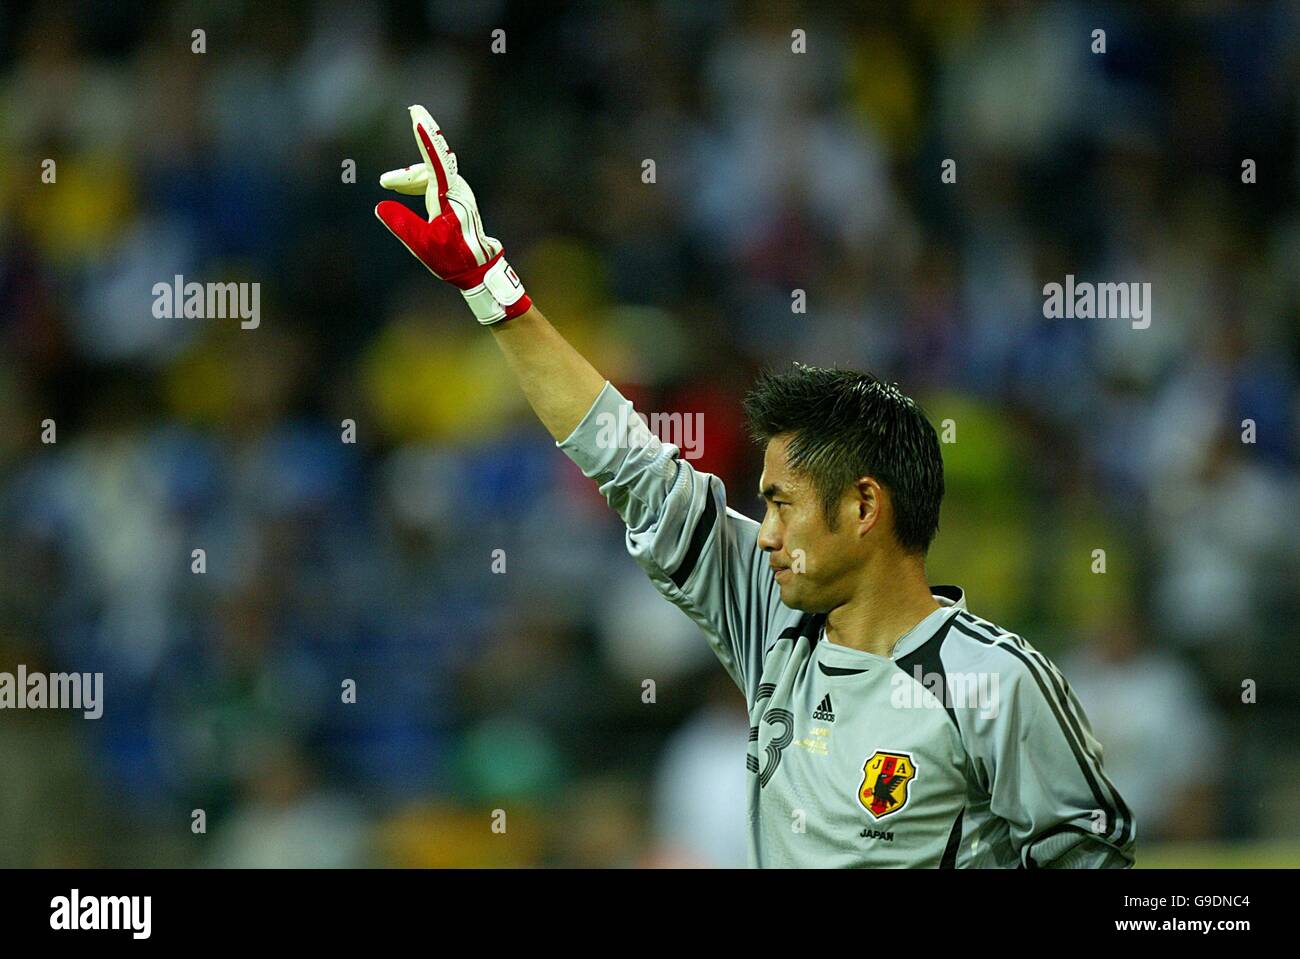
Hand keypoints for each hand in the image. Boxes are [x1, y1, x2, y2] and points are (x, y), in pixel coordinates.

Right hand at [375, 105, 530, 324]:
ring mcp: (459, 190)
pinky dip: (417, 183)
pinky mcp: (457, 195)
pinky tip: (403, 188)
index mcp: (449, 194)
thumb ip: (401, 224)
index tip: (416, 112)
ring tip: (387, 184)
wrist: (477, 267)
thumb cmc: (452, 257)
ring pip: (429, 173)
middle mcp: (457, 187)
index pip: (435, 157)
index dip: (425, 134)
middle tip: (385, 182)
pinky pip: (433, 179)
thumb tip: (381, 206)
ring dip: (408, 179)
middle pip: (427, 166)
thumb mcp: (422, 244)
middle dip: (405, 175)